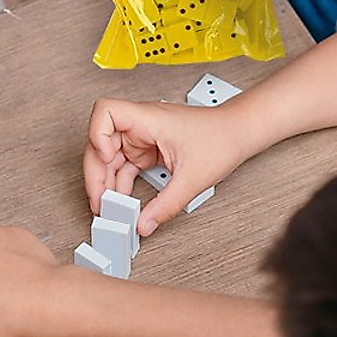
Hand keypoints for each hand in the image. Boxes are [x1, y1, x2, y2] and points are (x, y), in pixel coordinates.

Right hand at [84, 97, 247, 234]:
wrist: (239, 132)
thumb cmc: (221, 138)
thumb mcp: (192, 178)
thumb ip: (166, 205)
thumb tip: (143, 225)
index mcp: (149, 118)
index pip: (105, 112)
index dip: (97, 135)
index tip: (106, 161)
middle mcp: (141, 124)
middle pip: (100, 142)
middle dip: (96, 173)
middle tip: (100, 203)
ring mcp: (143, 136)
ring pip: (109, 156)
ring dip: (105, 182)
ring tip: (109, 208)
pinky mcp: (148, 148)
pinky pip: (125, 164)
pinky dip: (120, 183)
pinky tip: (122, 201)